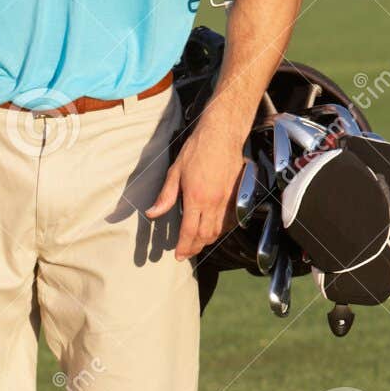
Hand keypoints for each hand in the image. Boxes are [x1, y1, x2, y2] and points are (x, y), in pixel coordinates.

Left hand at [146, 116, 244, 260]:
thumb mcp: (175, 172)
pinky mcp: (236, 195)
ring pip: (218, 230)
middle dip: (195, 247)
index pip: (189, 231)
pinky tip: (212, 228)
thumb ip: (165, 196)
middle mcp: (213, 202)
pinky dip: (220, 229)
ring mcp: (227, 200)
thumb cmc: (197, 150)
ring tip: (197, 243)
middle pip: (205, 235)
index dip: (184, 247)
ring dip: (208, 240)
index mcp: (196, 198)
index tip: (179, 255)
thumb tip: (153, 213)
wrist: (222, 135)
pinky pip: (229, 220)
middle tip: (187, 253)